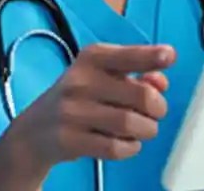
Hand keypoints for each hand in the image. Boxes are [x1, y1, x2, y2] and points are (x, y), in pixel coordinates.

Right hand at [10, 43, 175, 172]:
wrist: (34, 131)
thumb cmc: (78, 98)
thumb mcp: (102, 77)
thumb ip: (135, 74)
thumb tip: (160, 82)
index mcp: (91, 58)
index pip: (126, 55)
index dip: (150, 56)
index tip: (169, 56)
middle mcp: (80, 81)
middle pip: (140, 95)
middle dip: (158, 107)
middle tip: (156, 112)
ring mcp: (72, 111)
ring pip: (130, 124)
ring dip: (146, 130)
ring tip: (142, 129)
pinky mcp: (70, 139)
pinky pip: (115, 147)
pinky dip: (130, 147)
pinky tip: (126, 142)